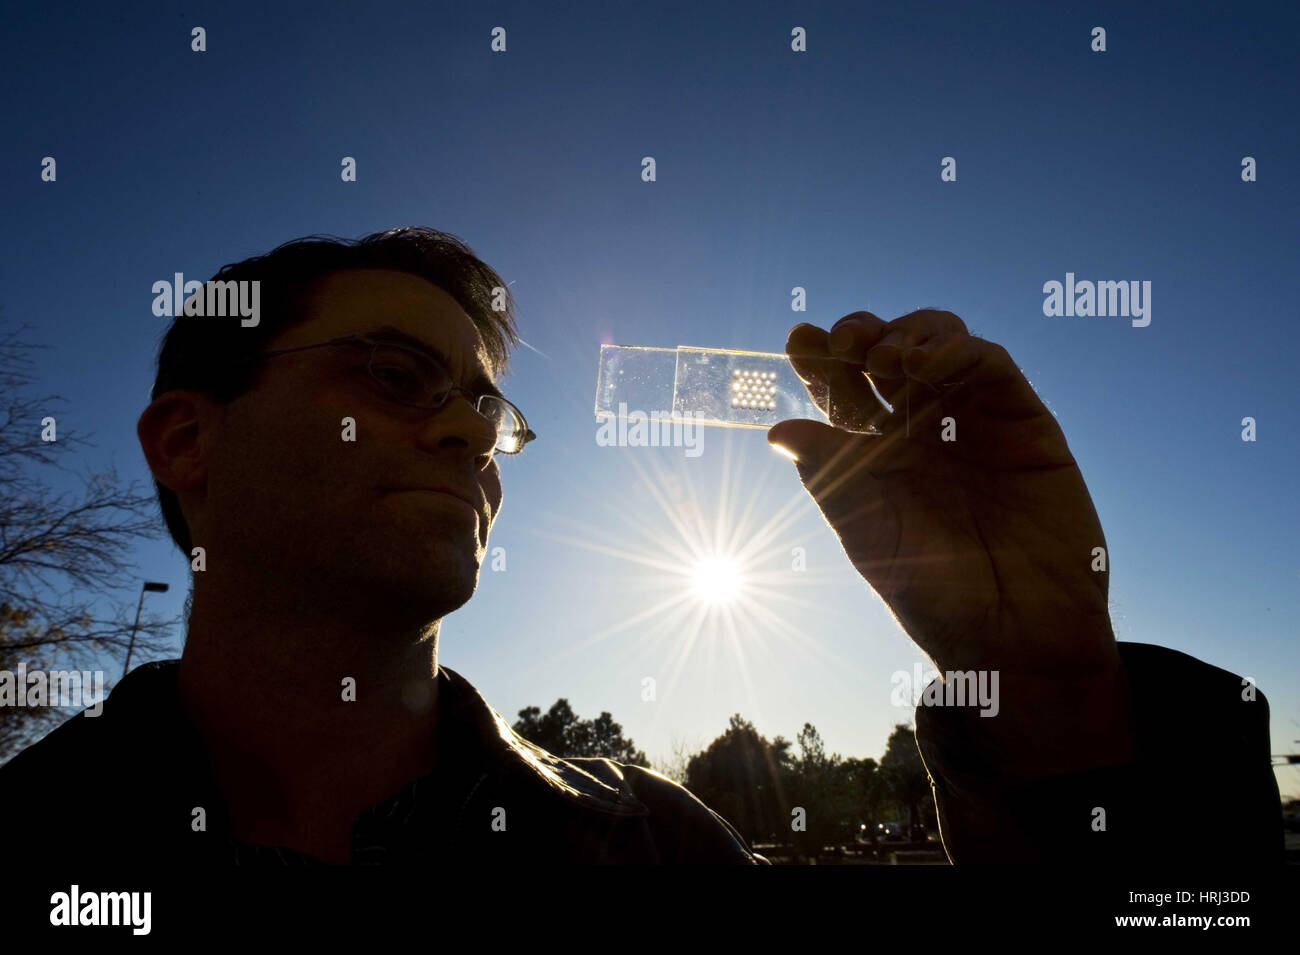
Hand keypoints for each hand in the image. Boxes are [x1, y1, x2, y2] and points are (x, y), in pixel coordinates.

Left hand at [769, 310, 1133, 773]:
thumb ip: (827, 475)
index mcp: (877, 455)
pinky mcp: (1025, 422)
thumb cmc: (934, 592)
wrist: (1012, 634)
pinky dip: (957, 350)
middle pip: (887, 353)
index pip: (842, 391)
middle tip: (843, 344)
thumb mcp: (867, 532)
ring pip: (940, 343)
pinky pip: (992, 366)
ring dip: (908, 333)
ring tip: (885, 360)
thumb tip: (775, 429)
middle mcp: (924, 430)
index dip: (818, 359)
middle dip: (860, 334)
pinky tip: (926, 365)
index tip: (797, 338)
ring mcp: (974, 422)